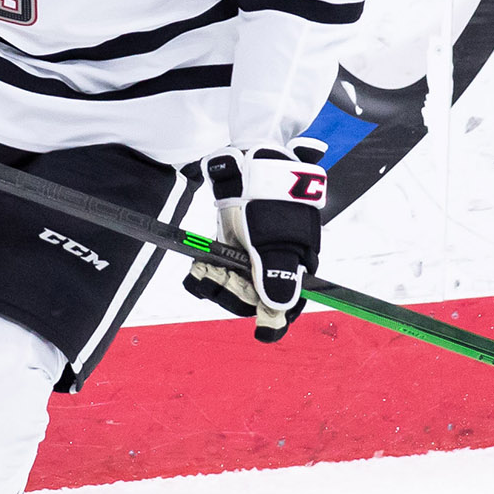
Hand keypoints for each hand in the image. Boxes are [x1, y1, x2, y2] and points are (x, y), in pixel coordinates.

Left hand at [181, 143, 326, 342]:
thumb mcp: (273, 240)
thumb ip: (277, 277)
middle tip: (217, 280)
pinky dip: (207, 273)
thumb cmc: (267, 202)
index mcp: (296, 263)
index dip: (272, 318)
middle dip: (234, 294)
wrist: (247, 164)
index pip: (287, 303)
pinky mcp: (232, 245)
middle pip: (256, 298)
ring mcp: (252, 254)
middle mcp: (275, 262)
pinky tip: (198, 270)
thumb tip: (278, 314)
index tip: (259, 330)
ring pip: (234, 286)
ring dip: (217, 284)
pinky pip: (220, 270)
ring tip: (202, 273)